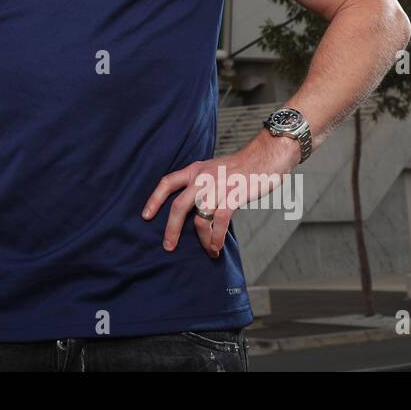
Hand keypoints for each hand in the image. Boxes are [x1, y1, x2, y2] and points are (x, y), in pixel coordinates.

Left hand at [140, 153, 254, 258]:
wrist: (264, 158)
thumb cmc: (240, 168)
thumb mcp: (213, 169)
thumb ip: (200, 184)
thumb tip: (191, 208)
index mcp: (195, 170)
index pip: (167, 182)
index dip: (154, 199)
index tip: (145, 216)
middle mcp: (203, 178)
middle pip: (179, 206)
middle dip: (171, 229)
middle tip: (168, 246)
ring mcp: (218, 187)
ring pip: (200, 219)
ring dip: (202, 239)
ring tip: (208, 250)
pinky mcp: (233, 197)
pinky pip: (219, 222)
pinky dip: (216, 238)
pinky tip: (216, 247)